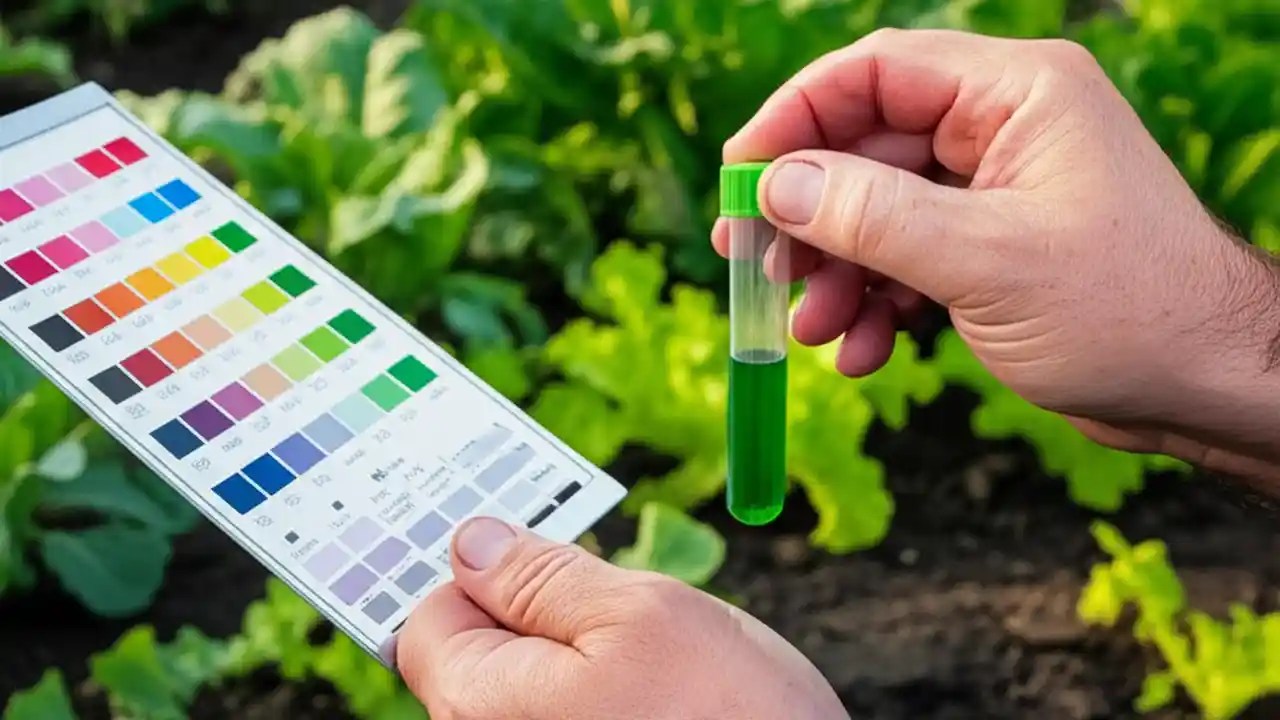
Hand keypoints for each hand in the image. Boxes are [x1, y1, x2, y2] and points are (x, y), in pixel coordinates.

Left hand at [396, 517, 847, 719]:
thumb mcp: (643, 615)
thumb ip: (544, 577)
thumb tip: (473, 542)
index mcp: (482, 703)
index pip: (428, 614)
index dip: (485, 570)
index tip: (543, 550)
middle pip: (480, 652)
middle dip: (544, 611)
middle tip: (623, 604)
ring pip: (537, 684)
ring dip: (587, 652)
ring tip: (664, 663)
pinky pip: (574, 713)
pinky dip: (608, 690)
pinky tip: (668, 696)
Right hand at [717, 28, 1279, 483]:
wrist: (1208, 387)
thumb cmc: (1126, 310)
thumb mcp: (984, 260)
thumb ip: (872, 217)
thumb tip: (775, 186)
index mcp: (1013, 94)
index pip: (872, 73)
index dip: (794, 119)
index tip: (741, 181)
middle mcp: (1000, 130)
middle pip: (864, 149)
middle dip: (810, 218)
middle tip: (756, 269)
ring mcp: (994, 191)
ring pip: (877, 213)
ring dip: (837, 274)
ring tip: (815, 331)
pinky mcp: (991, 248)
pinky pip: (906, 260)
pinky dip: (876, 304)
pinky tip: (864, 351)